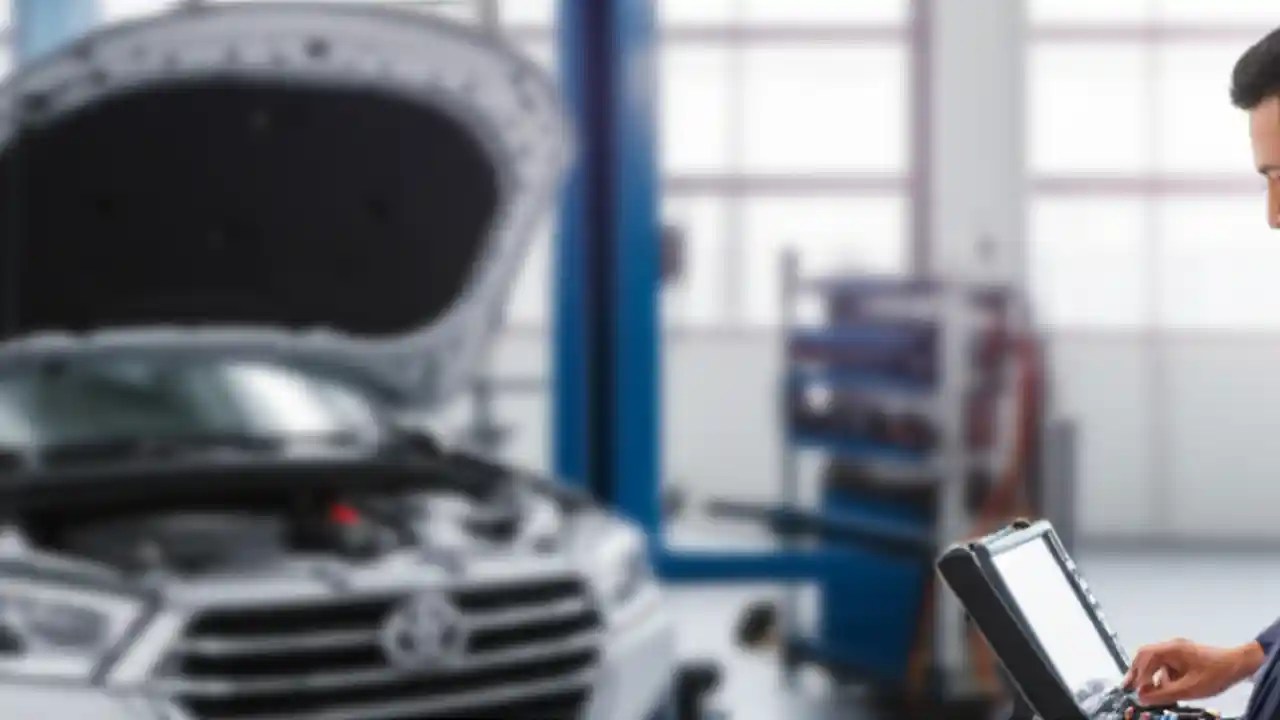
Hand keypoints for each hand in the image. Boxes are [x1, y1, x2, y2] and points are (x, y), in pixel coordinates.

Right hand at [1123, 638, 1265, 705]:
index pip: (1145, 658)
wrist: (1240, 664)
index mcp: (1172, 649)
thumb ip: (1164, 693)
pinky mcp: (1185, 656)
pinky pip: (1166, 664)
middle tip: (1130, 687)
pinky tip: (1165, 688)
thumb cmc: (1217, 673)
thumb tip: (1143, 697)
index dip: (1138, 675)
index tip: (1138, 690)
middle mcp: (1172, 646)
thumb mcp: (1189, 689)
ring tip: (1148, 691)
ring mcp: (1179, 650)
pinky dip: (1162, 676)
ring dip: (1150, 675)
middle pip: (1146, 656)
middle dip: (1138, 672)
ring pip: (1155, 661)